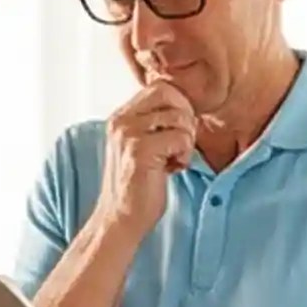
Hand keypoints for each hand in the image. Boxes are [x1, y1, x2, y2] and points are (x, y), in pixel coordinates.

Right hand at [98, 81, 196, 233]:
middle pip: (168, 93)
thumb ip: (154, 124)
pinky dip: (183, 156)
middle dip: (185, 116)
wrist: (121, 219)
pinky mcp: (140, 150)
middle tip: (181, 143)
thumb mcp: (140, 146)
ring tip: (173, 160)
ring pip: (179, 118)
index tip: (180, 130)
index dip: (179, 104)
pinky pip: (180, 138)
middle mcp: (121, 121)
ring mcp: (128, 134)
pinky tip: (171, 170)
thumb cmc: (137, 186)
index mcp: (120, 117)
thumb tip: (185, 106)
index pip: (159, 87)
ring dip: (186, 141)